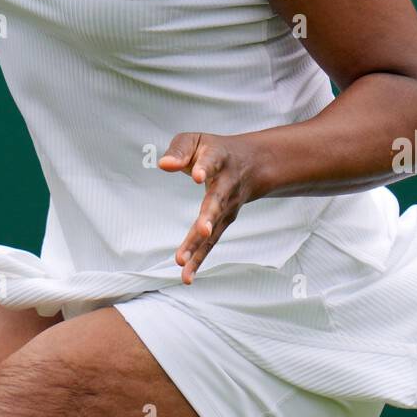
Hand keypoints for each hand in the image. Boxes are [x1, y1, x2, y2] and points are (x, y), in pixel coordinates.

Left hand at [158, 131, 263, 283]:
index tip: (196, 176)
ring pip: (214, 228)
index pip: (212, 162)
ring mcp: (227, 207)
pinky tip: (186, 275)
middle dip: (209, 217)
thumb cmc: (215, 150)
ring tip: (182, 262)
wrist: (252, 163)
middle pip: (217, 202)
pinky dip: (199, 259)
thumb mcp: (195, 140)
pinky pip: (210, 242)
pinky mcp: (223, 223)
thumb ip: (179, 150)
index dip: (204, 168)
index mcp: (218, 159)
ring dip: (198, 245)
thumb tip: (164, 164)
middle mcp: (227, 185)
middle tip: (201, 230)